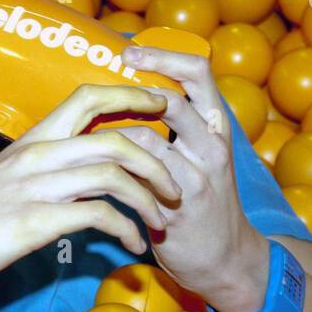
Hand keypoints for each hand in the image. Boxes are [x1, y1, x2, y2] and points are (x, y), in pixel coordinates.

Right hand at [0, 83, 182, 304]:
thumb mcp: (5, 179)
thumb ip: (42, 168)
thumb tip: (78, 168)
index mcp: (31, 140)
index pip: (87, 96)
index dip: (130, 94)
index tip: (161, 106)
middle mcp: (36, 155)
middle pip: (114, 138)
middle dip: (157, 161)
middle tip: (176, 186)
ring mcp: (35, 188)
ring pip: (113, 174)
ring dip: (149, 198)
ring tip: (161, 221)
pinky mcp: (34, 224)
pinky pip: (97, 216)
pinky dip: (125, 229)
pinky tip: (131, 245)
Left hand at [108, 44, 269, 311]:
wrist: (226, 259)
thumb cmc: (204, 199)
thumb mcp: (201, 155)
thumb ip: (177, 126)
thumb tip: (130, 90)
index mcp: (215, 127)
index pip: (199, 74)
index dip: (164, 58)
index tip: (130, 52)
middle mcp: (210, 148)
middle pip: (172, 102)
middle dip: (129, 90)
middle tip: (96, 86)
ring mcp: (194, 179)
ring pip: (144, 140)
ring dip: (108, 134)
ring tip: (86, 133)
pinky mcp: (173, 210)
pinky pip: (133, 181)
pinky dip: (108, 171)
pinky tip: (89, 169)